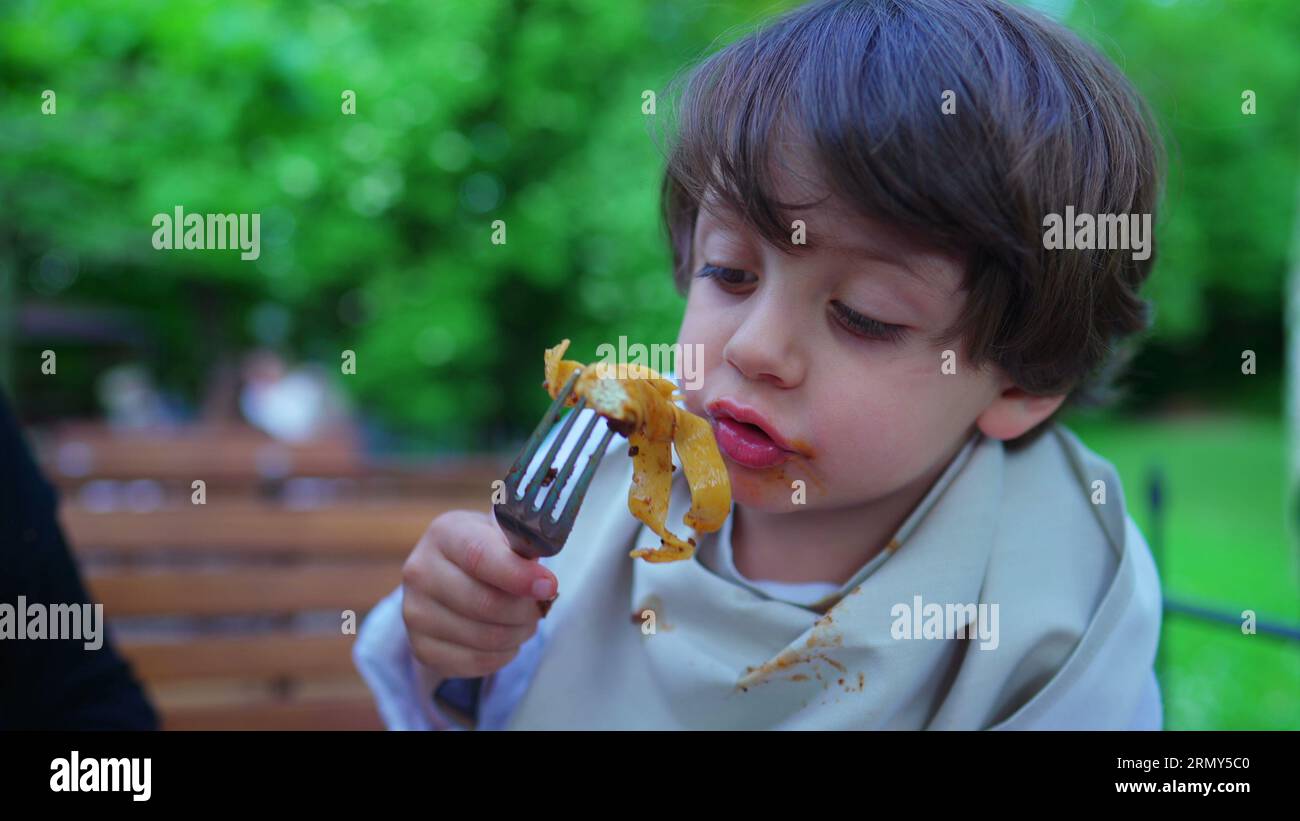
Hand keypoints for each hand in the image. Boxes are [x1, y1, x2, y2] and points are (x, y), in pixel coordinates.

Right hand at [400, 510, 557, 679]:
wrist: (447, 575)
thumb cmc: (486, 552)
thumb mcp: (501, 536)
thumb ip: (522, 549)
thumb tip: (543, 581)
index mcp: (444, 534)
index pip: (480, 557)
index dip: (519, 576)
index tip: (549, 586)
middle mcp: (420, 571)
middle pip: (486, 603)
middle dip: (525, 611)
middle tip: (540, 607)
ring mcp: (415, 612)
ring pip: (485, 638)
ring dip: (518, 634)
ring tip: (524, 622)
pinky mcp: (421, 648)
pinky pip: (475, 663)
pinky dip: (501, 656)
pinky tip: (505, 640)